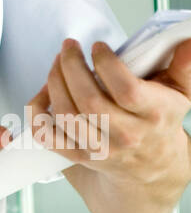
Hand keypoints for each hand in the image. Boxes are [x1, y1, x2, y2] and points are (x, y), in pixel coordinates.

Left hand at [28, 37, 190, 196]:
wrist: (151, 170)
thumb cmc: (160, 121)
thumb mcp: (180, 93)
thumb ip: (184, 66)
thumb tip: (188, 42)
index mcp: (153, 115)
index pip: (126, 90)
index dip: (106, 64)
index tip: (98, 47)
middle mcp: (126, 135)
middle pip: (89, 100)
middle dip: (72, 66)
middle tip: (69, 47)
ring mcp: (100, 148)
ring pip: (66, 114)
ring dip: (54, 81)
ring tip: (58, 62)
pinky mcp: (77, 156)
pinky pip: (46, 134)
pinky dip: (37, 110)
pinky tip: (44, 92)